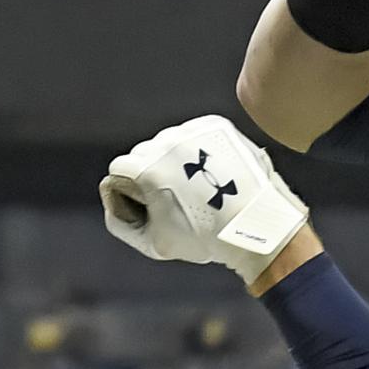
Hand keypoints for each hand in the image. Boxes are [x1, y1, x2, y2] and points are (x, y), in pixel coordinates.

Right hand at [101, 117, 312, 287]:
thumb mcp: (154, 243)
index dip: (131, 190)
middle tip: (179, 200)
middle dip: (154, 173)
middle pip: (144, 152)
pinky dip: (201, 151)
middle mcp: (167, 143)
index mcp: (146, 168)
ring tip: (201, 188)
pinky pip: (196, 134)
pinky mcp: (215, 125)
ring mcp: (193, 131)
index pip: (119, 169)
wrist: (255, 225)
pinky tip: (214, 173)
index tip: (151, 206)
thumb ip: (120, 220)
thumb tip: (112, 197)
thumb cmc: (205, 238)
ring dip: (178, 160)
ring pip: (171, 142)